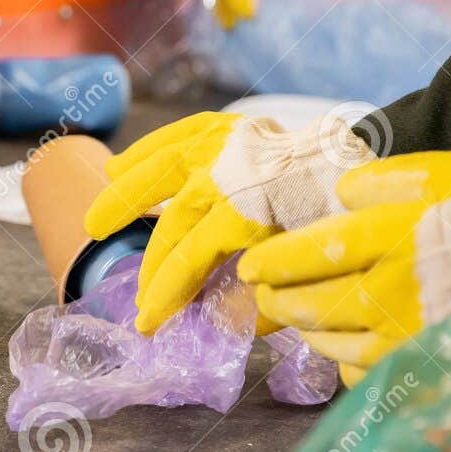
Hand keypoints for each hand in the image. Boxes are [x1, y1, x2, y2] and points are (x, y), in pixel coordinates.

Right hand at [84, 111, 372, 333]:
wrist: (355, 161)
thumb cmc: (331, 219)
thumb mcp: (302, 265)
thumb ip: (259, 298)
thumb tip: (216, 323)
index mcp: (248, 212)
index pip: (189, 261)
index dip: (163, 296)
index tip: (147, 325)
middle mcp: (226, 174)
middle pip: (171, 224)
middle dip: (148, 266)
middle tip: (132, 295)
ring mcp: (222, 144)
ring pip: (158, 169)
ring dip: (122, 196)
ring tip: (94, 224)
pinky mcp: (224, 126)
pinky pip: (174, 136)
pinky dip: (144, 151)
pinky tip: (118, 167)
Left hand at [238, 146, 450, 383]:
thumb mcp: (442, 167)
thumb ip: (381, 181)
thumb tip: (339, 193)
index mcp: (385, 236)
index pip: (305, 254)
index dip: (270, 263)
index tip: (250, 268)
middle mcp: (391, 289)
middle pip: (313, 305)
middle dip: (281, 302)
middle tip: (266, 297)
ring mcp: (416, 332)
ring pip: (339, 345)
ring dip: (313, 334)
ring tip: (302, 323)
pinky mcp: (440, 362)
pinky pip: (378, 376)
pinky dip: (354, 368)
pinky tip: (350, 355)